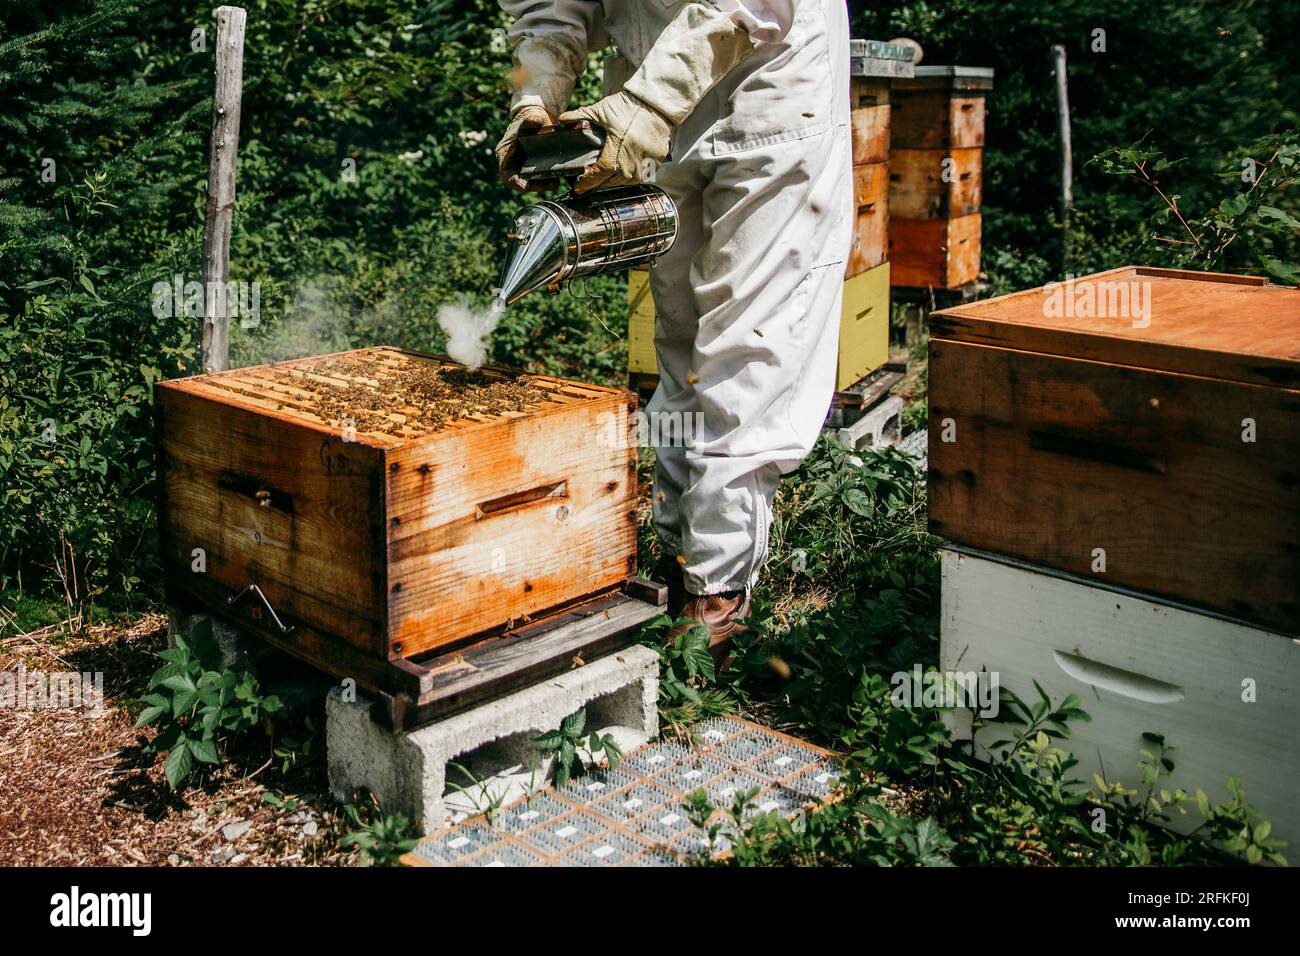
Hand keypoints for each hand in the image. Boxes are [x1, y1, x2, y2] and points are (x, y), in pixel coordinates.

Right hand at [495, 104, 555, 192]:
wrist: (538, 117)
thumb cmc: (530, 117)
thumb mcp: (530, 117)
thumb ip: (531, 119)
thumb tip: (535, 120)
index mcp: (505, 154)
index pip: (506, 175)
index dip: (514, 182)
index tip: (525, 187)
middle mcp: (513, 163)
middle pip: (521, 181)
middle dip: (535, 185)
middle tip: (550, 183)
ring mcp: (524, 166)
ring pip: (531, 181)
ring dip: (543, 184)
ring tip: (556, 181)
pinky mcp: (534, 167)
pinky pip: (539, 177)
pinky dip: (547, 179)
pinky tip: (558, 177)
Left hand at [558, 91, 672, 193]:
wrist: (656, 102)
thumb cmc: (629, 105)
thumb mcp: (602, 109)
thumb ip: (582, 115)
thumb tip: (562, 119)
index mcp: (619, 147)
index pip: (600, 172)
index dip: (588, 181)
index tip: (578, 187)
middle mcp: (633, 159)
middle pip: (613, 181)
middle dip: (599, 182)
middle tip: (589, 181)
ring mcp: (647, 162)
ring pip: (627, 181)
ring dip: (615, 180)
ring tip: (605, 177)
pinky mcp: (657, 161)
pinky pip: (641, 176)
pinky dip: (630, 175)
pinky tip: (622, 170)